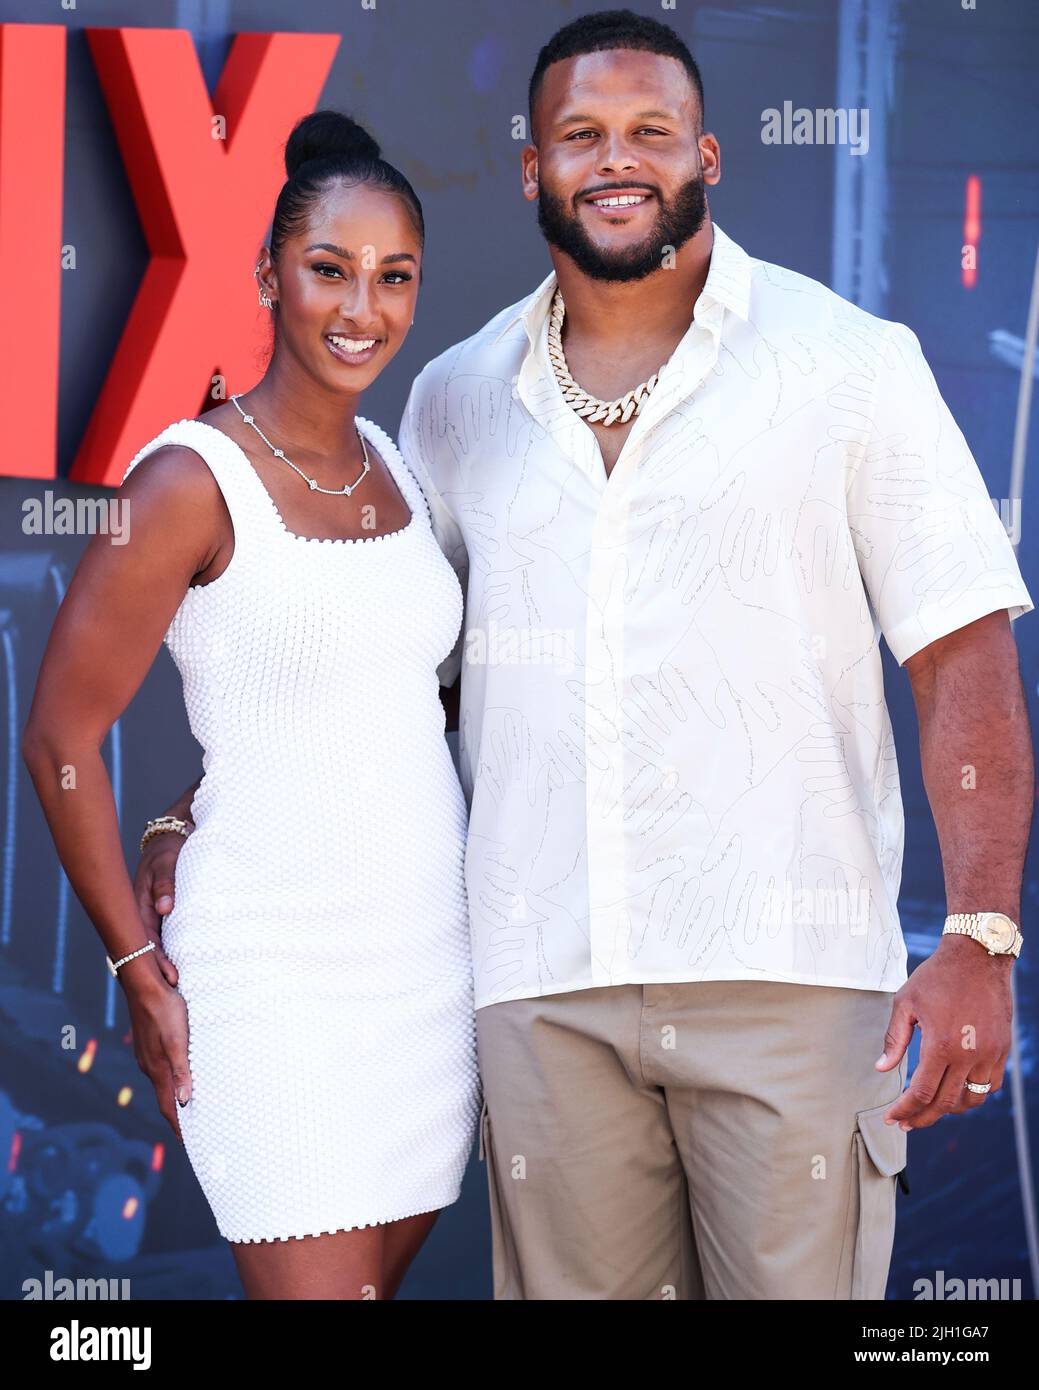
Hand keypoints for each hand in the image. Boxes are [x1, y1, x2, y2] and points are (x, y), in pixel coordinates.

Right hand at [124, 975, 191, 1142]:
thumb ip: (181, 1071)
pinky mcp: (152, 1041)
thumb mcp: (177, 1041)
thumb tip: (184, 1101)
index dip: (178, 1125)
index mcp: (157, 1068)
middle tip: (195, 1127)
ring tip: (192, 1104)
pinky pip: (164, 1065)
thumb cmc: (163, 1010)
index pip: (168, 1105)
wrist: (144, 982)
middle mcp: (150, 1065)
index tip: (190, 1142)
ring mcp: (149, 1053)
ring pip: (165, 1080)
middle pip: (166, 1097)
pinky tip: (184, 1071)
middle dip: (179, 1114)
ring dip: (176, 1094)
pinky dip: (175, 1076)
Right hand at [132, 831, 188, 987]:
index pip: (146, 940)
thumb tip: (165, 908)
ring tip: (182, 990)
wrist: (171, 838)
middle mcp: (143, 915)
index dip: (158, 961)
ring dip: (167, 965)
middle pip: (148, 950)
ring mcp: (152, 916)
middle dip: (161, 972)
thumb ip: (166, 884)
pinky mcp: (162, 916)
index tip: (172, 978)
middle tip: (178, 993)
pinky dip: (173, 952)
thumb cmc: (169, 850)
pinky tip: (186, 967)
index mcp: (139, 905)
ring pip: (157, 947)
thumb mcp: (167, 862)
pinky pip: (166, 938)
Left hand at [876, 933, 1012, 1129]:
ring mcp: (989, 1054)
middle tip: (905, 1123)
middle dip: (922, 1117)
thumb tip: (882, 1069)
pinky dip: (973, 1094)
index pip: (921, 1093)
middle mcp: (968, 1055)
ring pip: (971, 1099)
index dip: (904, 1110)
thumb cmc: (936, 977)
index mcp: (941, 1045)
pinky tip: (957, 1092)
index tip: (891, 1117)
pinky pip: (990, 1084)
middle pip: (945, 1103)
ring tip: (930, 1110)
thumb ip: (894, 1040)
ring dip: (950, 1110)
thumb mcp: (905, 1003)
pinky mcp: (1002, 1050)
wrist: (977, 958)